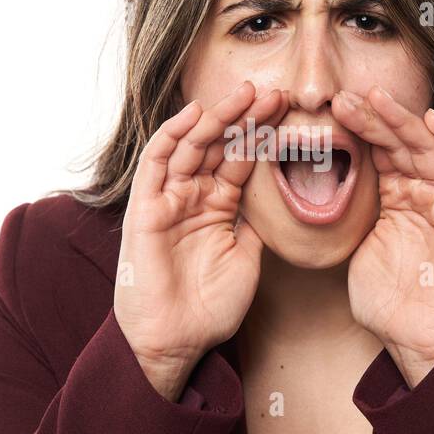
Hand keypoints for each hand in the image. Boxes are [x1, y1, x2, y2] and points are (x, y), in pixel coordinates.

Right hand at [114, 81, 288, 400]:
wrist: (177, 341)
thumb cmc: (210, 308)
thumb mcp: (247, 258)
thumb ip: (255, 223)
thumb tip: (277, 196)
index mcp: (216, 206)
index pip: (240, 159)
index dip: (262, 134)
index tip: (288, 111)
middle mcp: (191, 197)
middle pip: (219, 145)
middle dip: (245, 117)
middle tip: (274, 92)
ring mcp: (167, 200)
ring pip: (191, 146)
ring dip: (217, 118)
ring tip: (246, 94)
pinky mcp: (145, 208)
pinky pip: (156, 163)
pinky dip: (173, 136)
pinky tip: (196, 114)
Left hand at [334, 86, 433, 387]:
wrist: (415, 339)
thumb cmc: (386, 301)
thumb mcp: (353, 246)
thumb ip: (345, 214)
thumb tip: (306, 188)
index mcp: (397, 199)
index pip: (379, 152)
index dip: (357, 128)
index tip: (327, 112)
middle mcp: (424, 194)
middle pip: (401, 143)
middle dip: (373, 118)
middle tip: (342, 99)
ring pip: (428, 148)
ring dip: (403, 121)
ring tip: (375, 98)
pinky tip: (430, 120)